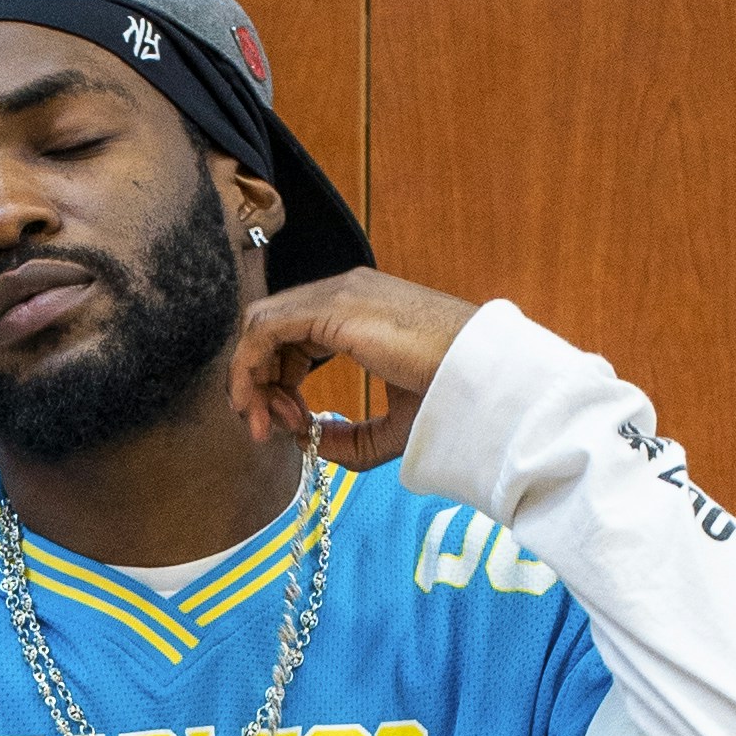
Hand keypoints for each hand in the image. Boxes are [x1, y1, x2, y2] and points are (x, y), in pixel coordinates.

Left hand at [229, 265, 485, 471]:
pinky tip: (262, 406)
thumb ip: (349, 437)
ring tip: (262, 424)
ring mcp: (338, 293)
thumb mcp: (392, 427)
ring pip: (260, 326)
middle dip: (256, 384)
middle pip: (269, 330)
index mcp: (357, 310)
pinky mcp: (332, 306)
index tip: (293, 426)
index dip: (277, 383)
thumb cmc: (452, 399)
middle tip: (263, 430)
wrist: (484, 380)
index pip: (291, 336)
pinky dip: (252, 368)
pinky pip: (265, 329)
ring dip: (250, 379)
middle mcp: (342, 292)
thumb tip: (309, 443)